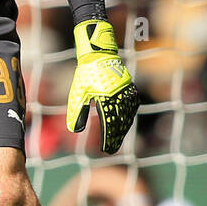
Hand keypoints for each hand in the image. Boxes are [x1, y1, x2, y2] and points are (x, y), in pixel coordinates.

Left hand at [66, 19, 139, 153]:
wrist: (99, 54)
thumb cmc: (86, 74)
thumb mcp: (78, 93)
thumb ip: (76, 112)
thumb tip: (75, 130)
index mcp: (106, 96)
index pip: (108, 123)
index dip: (108, 139)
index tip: (105, 150)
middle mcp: (119, 95)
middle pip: (120, 122)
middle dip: (116, 138)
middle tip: (111, 150)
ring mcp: (127, 92)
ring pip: (127, 116)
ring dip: (122, 130)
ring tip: (116, 141)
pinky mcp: (130, 88)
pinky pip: (131, 107)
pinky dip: (127, 118)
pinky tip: (123, 126)